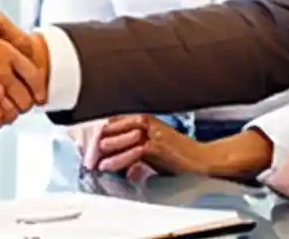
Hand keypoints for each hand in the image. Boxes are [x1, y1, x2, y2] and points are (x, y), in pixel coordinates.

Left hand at [85, 114, 202, 173]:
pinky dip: (120, 159)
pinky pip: (134, 151)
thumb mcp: (153, 152)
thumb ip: (135, 153)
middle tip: (85, 153)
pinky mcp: (158, 147)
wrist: (202, 160)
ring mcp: (153, 134)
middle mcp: (147, 124)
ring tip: (93, 160)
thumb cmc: (180, 157)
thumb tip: (116, 163)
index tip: (87, 143)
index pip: (115, 122)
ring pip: (122, 139)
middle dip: (98, 142)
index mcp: (146, 121)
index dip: (100, 133)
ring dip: (105, 150)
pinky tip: (109, 165)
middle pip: (115, 128)